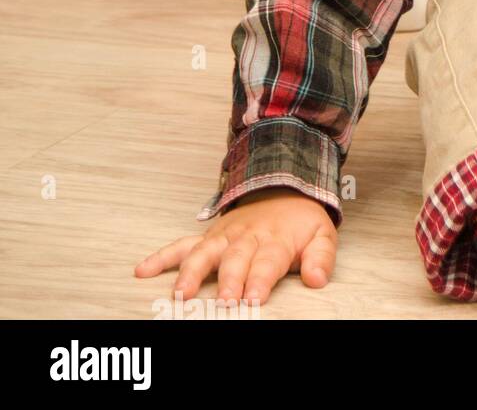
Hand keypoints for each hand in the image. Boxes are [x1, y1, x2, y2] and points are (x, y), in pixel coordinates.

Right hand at [134, 188, 336, 306]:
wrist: (286, 186)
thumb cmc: (301, 221)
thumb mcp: (322, 234)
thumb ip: (321, 257)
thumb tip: (318, 279)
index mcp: (275, 240)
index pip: (267, 262)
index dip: (259, 280)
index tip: (253, 299)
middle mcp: (246, 237)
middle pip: (235, 260)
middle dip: (228, 280)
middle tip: (223, 301)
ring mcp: (224, 236)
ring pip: (204, 252)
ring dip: (191, 272)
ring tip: (180, 294)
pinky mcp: (209, 236)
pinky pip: (182, 244)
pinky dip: (162, 256)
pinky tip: (142, 270)